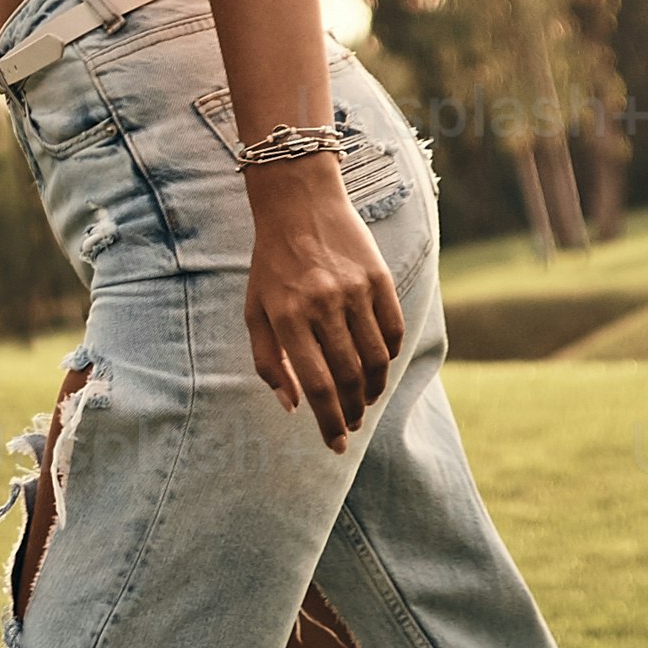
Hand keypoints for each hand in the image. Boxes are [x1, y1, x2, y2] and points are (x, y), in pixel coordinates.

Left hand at [245, 159, 405, 448]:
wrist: (299, 203)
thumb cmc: (271, 265)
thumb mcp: (255, 311)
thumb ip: (268, 361)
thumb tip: (292, 406)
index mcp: (288, 317)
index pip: (316, 384)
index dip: (328, 420)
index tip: (335, 444)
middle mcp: (323, 305)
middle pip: (349, 376)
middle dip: (352, 411)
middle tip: (351, 426)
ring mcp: (354, 290)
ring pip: (376, 358)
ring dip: (373, 389)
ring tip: (365, 402)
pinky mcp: (378, 277)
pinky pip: (393, 330)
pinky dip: (389, 356)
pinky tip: (378, 366)